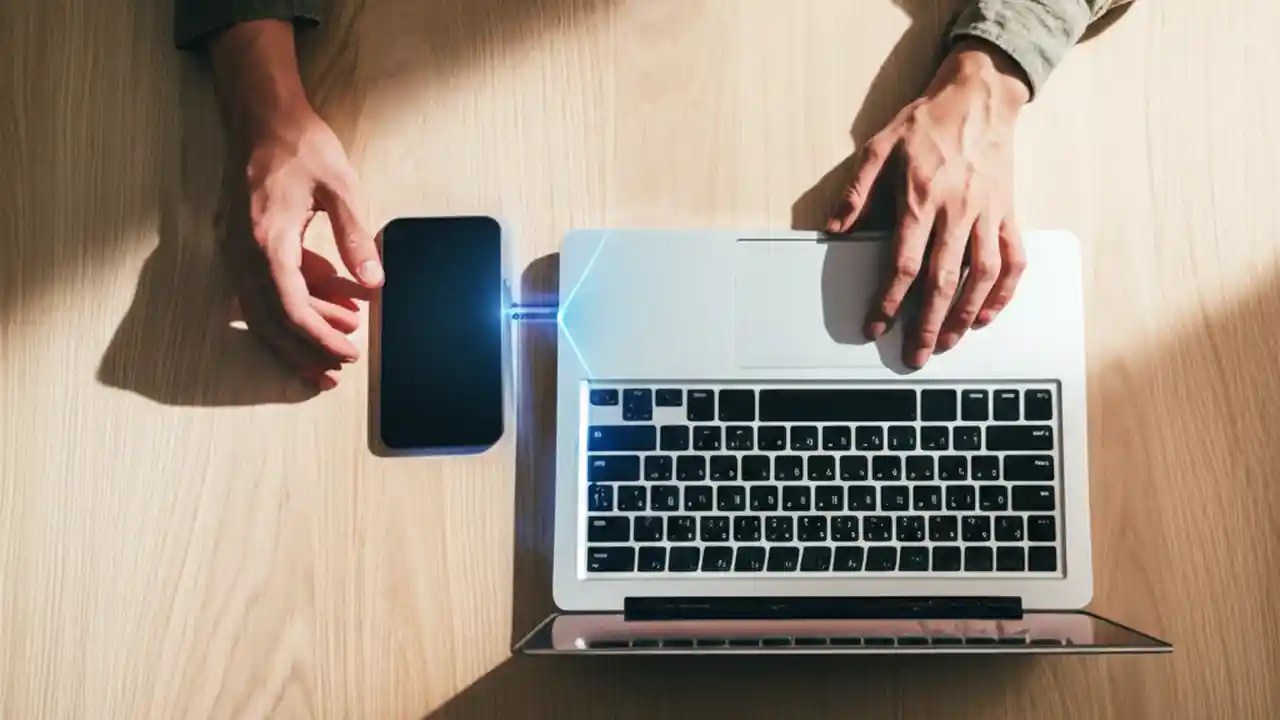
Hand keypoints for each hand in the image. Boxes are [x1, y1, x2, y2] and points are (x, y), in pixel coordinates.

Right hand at [224, 107, 380, 388]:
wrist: (261, 115)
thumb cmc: (301, 145)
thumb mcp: (340, 186)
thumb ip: (355, 236)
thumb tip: (374, 283)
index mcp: (267, 240)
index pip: (290, 308)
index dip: (318, 338)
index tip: (347, 355)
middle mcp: (243, 251)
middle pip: (270, 321)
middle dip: (304, 351)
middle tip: (336, 374)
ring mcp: (238, 249)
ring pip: (265, 308)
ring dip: (301, 330)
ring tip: (342, 341)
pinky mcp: (244, 243)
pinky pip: (267, 286)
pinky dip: (298, 299)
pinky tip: (334, 301)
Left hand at [828, 40, 1029, 367]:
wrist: (978, 96)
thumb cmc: (926, 122)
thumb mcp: (878, 147)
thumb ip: (856, 192)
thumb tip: (834, 230)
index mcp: (922, 198)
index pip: (904, 263)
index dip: (889, 301)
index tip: (875, 327)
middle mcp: (958, 211)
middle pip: (942, 280)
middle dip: (927, 324)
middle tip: (916, 355)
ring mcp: (988, 214)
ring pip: (981, 276)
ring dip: (964, 315)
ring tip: (949, 341)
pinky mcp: (1008, 213)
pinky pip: (1013, 260)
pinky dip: (1002, 292)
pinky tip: (987, 314)